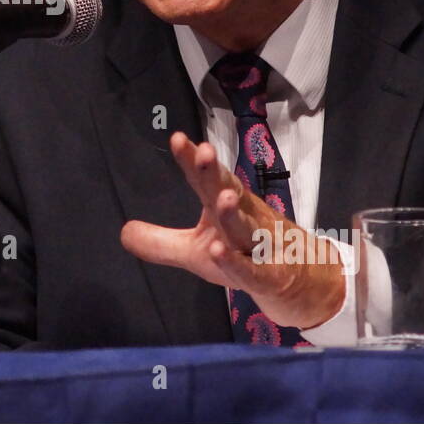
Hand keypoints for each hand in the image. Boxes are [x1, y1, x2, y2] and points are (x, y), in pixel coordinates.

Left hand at [120, 131, 344, 330]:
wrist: (299, 283)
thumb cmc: (242, 255)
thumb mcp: (195, 252)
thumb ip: (161, 242)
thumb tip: (124, 231)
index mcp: (226, 206)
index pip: (208, 180)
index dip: (194, 161)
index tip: (178, 140)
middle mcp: (245, 219)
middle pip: (229, 193)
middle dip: (216, 173)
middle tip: (204, 152)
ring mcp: (259, 248)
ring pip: (246, 228)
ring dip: (233, 213)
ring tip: (220, 197)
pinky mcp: (267, 277)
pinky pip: (251, 269)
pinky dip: (236, 262)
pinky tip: (218, 251)